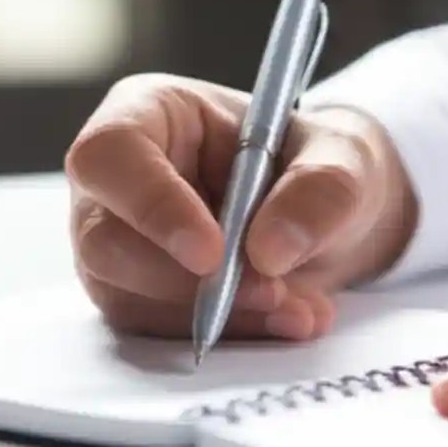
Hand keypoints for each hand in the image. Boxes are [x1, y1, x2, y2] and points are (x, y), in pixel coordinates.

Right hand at [65, 73, 416, 340]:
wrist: (321, 218)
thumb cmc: (314, 163)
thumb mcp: (344, 156)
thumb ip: (320, 188)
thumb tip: (271, 248)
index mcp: (146, 112)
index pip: (110, 153)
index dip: (151, 205)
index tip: (212, 254)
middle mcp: (115, 182)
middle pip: (104, 240)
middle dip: (188, 281)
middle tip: (271, 291)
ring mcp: (116, 243)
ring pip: (127, 297)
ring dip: (216, 316)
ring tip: (299, 308)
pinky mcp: (135, 296)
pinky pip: (158, 331)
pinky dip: (227, 334)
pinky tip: (285, 318)